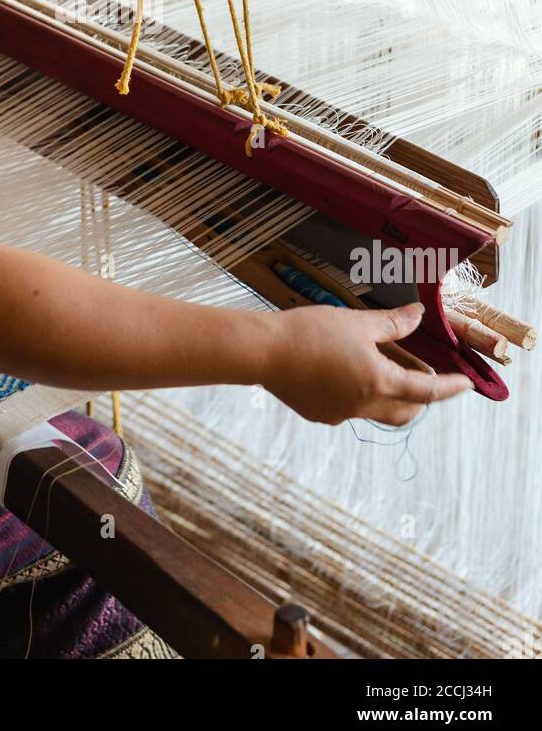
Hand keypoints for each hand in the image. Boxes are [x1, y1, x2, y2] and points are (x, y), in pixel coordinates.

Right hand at [260, 303, 472, 425]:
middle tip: (423, 377)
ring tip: (382, 370)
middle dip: (421, 399)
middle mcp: (363, 405)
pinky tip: (343, 372)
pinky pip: (351, 409)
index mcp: (378, 382)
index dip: (451, 388)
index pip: (427, 391)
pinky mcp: (321, 414)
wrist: (262, 352)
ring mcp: (341, 414)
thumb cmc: (309, 332)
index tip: (467, 385)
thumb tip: (418, 316)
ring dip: (390, 397)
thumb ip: (391, 323)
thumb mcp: (356, 322)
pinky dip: (360, 395)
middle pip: (406, 411)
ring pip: (378, 412)